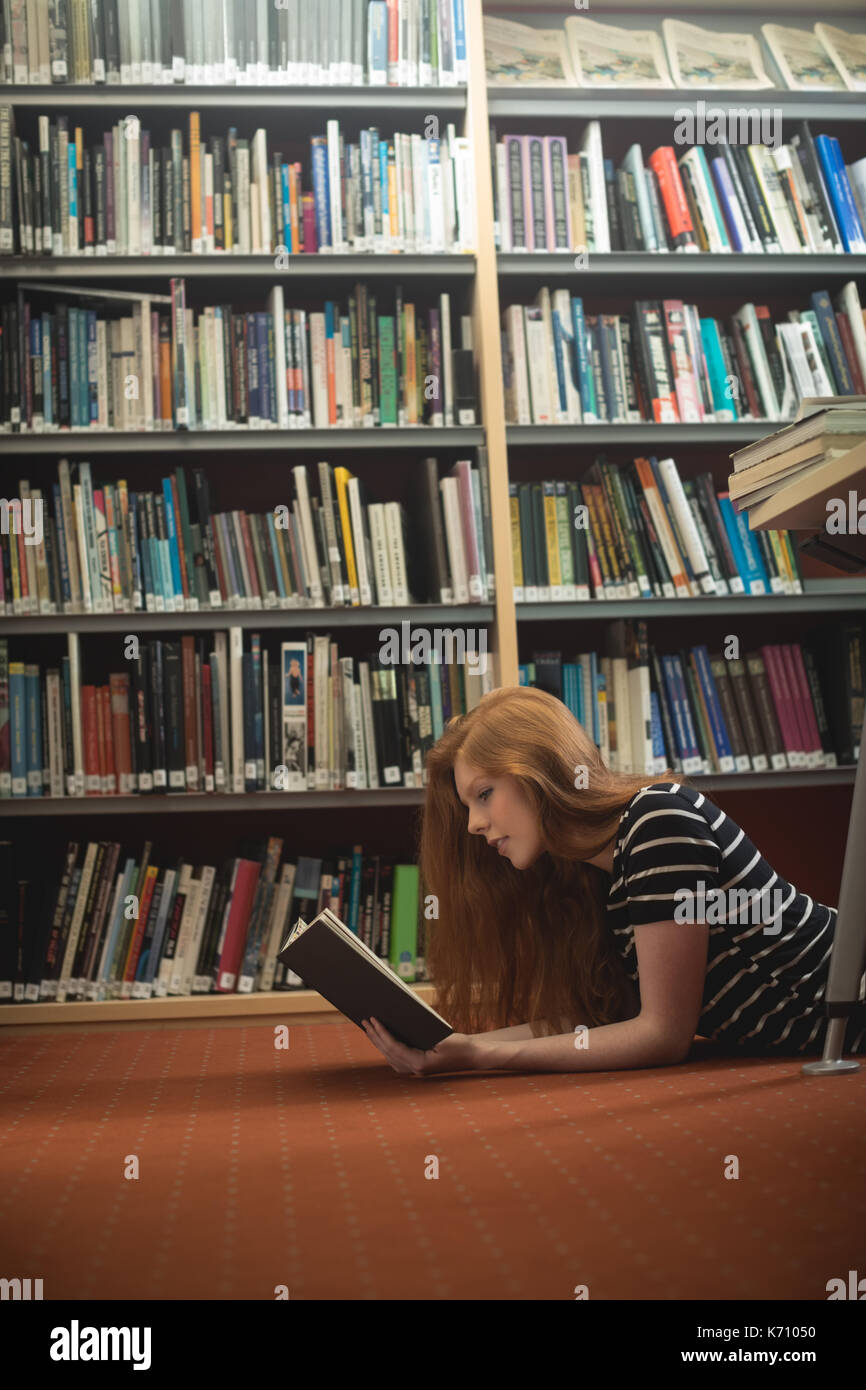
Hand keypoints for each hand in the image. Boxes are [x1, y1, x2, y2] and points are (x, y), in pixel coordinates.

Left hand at [361, 1017, 477, 1075]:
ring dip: (379, 1042)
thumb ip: (421, 1032)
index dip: (382, 1033)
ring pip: (390, 1056)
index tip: (373, 1019)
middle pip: (389, 1052)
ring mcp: (415, 1070)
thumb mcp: (442, 1036)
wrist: (473, 1055)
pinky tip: (382, 1037)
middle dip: (376, 1036)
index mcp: (420, 1064)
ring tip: (369, 1027)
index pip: (394, 1047)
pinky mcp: (418, 1066)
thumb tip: (399, 1021)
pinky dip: (387, 1047)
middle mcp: (415, 1070)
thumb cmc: (460, 1044)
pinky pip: (397, 1058)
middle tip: (365, 1020)